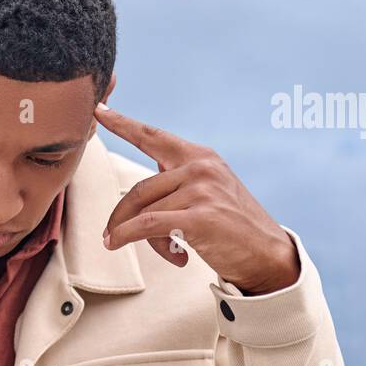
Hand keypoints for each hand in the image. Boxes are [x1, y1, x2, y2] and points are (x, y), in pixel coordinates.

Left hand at [95, 103, 300, 295]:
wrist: (266, 255)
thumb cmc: (231, 228)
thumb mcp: (207, 193)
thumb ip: (177, 181)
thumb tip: (145, 180)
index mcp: (200, 157)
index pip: (153, 136)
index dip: (123, 124)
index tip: (98, 110)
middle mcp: (201, 167)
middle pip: (139, 189)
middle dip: (120, 216)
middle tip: (108, 236)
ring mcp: (202, 190)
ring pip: (143, 212)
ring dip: (139, 238)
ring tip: (161, 253)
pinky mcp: (200, 217)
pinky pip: (145, 225)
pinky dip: (126, 236)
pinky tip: (118, 244)